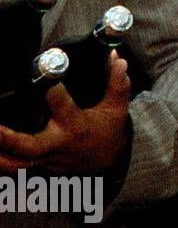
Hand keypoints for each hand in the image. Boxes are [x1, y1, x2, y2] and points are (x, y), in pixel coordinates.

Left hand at [0, 51, 131, 175]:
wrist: (108, 165)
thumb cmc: (108, 131)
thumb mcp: (116, 108)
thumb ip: (117, 82)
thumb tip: (116, 56)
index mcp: (75, 126)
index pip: (60, 103)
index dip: (51, 85)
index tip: (45, 69)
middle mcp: (57, 144)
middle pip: (26, 145)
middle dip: (5, 137)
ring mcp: (44, 159)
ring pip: (13, 164)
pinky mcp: (37, 168)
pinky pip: (12, 171)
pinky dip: (0, 166)